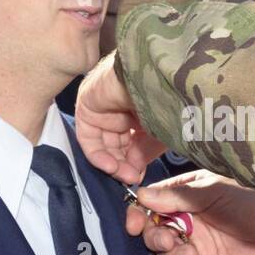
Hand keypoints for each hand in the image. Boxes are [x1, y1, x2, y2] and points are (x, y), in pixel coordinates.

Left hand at [74, 52, 166, 183]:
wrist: (156, 76)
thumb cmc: (167, 97)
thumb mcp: (160, 131)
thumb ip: (146, 152)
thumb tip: (135, 172)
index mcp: (141, 108)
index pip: (134, 141)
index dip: (137, 162)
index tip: (142, 176)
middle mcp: (121, 107)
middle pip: (118, 145)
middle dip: (125, 165)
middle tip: (134, 178)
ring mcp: (103, 106)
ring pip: (104, 144)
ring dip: (114, 164)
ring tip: (125, 175)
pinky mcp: (87, 105)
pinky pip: (88, 138)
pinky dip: (98, 156)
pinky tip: (112, 167)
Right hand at [127, 170, 254, 254]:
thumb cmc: (249, 204)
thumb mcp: (212, 192)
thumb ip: (176, 196)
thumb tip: (141, 195)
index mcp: (186, 198)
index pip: (151, 205)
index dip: (137, 215)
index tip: (133, 226)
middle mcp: (187, 222)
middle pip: (152, 233)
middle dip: (155, 239)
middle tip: (170, 241)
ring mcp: (196, 247)